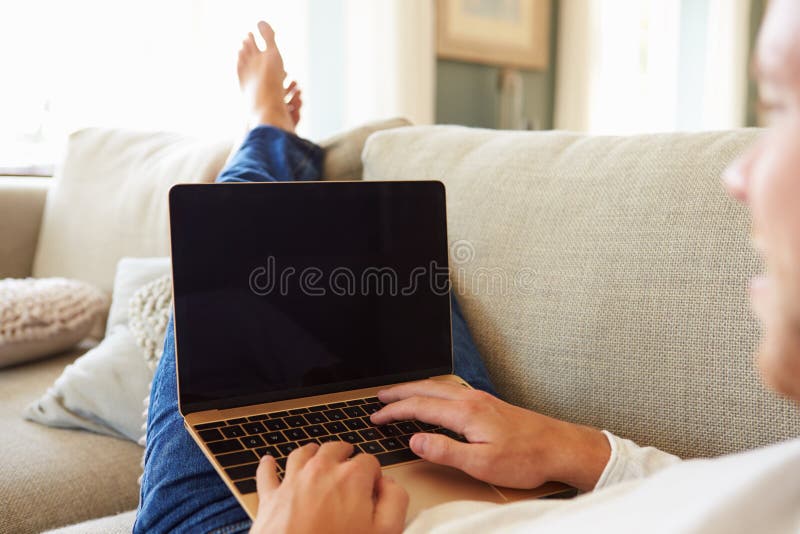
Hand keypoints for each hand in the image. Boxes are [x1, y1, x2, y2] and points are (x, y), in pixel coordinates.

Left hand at [249, 442, 408, 533]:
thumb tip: (391, 485)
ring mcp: (293, 482)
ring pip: (303, 454)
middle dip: (345, 455)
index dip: (373, 474)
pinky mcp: (270, 497)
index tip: (372, 487)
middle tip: (349, 465)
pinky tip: (269, 461)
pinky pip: (267, 473)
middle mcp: (321, 471)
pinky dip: (268, 465)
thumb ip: (395, 501)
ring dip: (313, 453)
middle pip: (335, 449)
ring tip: (318, 456)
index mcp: (351, 478)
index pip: (369, 461)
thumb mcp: (385, 532)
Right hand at [370, 380, 610, 491]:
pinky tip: (433, 399)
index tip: (375, 417)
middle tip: (378, 397)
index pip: (419, 406)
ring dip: (415, 390)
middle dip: (399, 392)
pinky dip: (432, 392)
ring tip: (399, 395)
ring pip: (438, 388)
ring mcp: (481, 399)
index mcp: (465, 412)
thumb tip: (415, 440)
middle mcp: (471, 399)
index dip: (394, 411)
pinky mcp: (488, 403)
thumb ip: (445, 451)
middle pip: (426, 389)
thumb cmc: (525, 458)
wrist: (559, 447)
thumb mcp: (481, 464)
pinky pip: (451, 391)